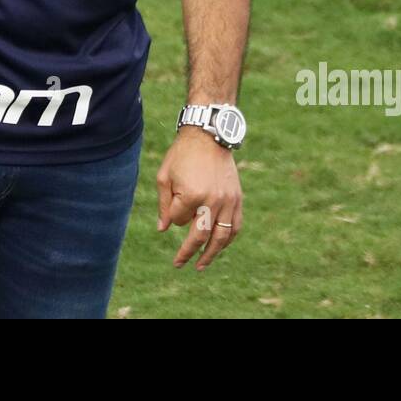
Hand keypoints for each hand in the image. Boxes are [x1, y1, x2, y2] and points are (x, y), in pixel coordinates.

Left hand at [156, 126, 242, 270]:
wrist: (208, 135)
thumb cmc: (182, 154)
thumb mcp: (165, 176)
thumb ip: (164, 204)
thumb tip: (163, 229)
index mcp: (191, 195)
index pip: (179, 219)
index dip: (173, 215)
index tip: (172, 207)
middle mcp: (212, 201)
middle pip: (200, 235)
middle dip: (188, 252)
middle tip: (179, 264)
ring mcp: (227, 201)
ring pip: (222, 237)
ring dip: (211, 254)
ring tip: (201, 265)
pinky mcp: (237, 198)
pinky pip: (235, 226)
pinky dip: (228, 239)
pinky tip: (219, 247)